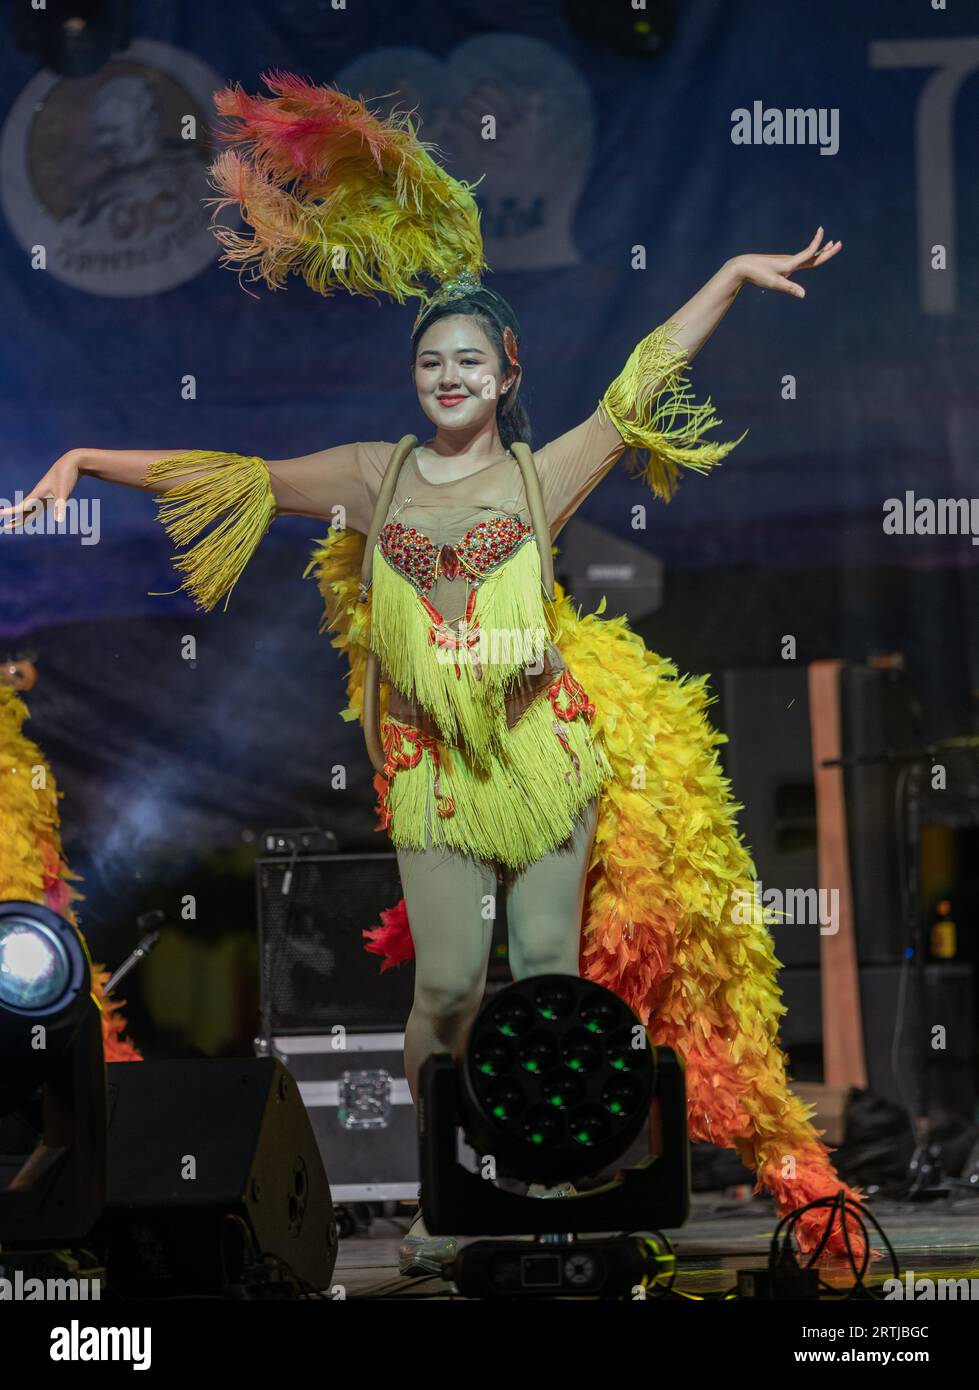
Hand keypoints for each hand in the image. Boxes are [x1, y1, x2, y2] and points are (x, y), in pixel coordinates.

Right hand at [0, 449, 80, 531]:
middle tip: (5, 527)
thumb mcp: (64, 491)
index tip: (0, 513)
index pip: (22, 506)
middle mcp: (39, 495)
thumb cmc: (67, 475)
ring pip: (31, 509)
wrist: (73, 461)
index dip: (11, 511)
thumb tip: (58, 521)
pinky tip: (34, 512)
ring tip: (15, 523)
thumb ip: (60, 505)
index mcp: (38, 494)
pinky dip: (34, 511)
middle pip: (24, 510)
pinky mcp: (52, 494)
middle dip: (15, 519)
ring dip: (23, 516)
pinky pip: (40, 506)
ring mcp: (45, 495)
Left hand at [726, 226, 841, 298]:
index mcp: (791, 263)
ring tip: (828, 246)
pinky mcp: (781, 265)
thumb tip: (804, 294)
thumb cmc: (758, 274)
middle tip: (839, 243)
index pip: (809, 253)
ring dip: (819, 252)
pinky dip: (808, 257)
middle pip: (812, 255)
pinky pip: (799, 260)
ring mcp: (786, 262)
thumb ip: (790, 288)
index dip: (819, 244)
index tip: (825, 231)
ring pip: (806, 257)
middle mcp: (790, 260)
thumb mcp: (774, 283)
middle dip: (826, 250)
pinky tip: (808, 259)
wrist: (743, 267)